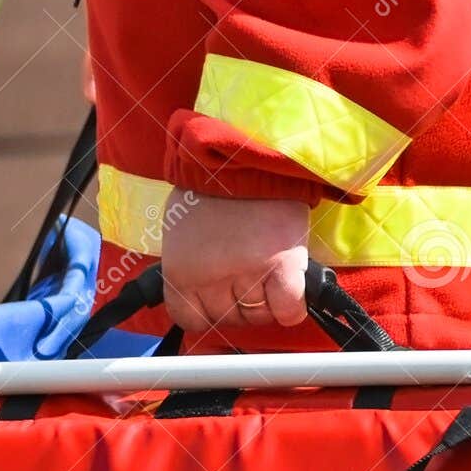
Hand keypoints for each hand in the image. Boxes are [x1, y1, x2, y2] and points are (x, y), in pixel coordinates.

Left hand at [161, 191, 309, 333]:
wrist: (248, 150)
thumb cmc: (212, 189)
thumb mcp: (180, 231)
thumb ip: (186, 268)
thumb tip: (198, 302)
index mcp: (179, 272)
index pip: (191, 320)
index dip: (208, 310)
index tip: (219, 294)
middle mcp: (210, 278)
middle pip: (229, 319)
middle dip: (239, 301)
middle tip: (247, 267)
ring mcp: (247, 272)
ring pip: (259, 316)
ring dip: (267, 299)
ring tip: (267, 263)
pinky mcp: (282, 263)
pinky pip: (288, 309)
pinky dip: (291, 306)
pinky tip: (289, 286)